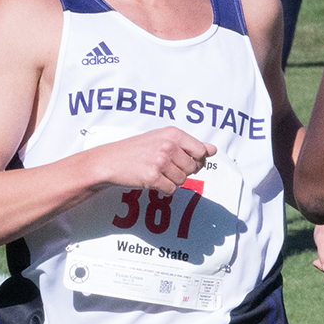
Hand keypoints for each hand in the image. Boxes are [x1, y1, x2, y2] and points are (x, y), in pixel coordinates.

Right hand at [92, 127, 216, 191]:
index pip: (201, 151)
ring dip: (172, 180)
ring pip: (183, 180)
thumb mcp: (163, 138)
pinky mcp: (152, 177)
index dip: (197, 159)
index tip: (185, 160)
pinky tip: (153, 180)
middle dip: (183, 171)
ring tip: (158, 172)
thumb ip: (189, 144)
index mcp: (173, 134)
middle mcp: (168, 146)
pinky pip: (171, 189)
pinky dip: (164, 189)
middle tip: (166, 167)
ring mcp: (160, 161)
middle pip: (193, 168)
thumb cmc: (137, 149)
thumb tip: (213, 149)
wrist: (110, 161)